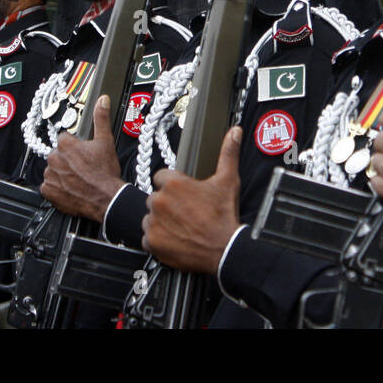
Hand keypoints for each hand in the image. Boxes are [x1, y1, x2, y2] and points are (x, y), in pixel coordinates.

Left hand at [40, 96, 125, 220]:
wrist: (106, 199)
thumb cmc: (105, 173)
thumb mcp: (106, 141)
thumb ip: (101, 118)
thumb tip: (102, 101)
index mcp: (65, 145)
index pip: (65, 139)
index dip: (75, 146)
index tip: (83, 152)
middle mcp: (54, 159)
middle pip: (58, 154)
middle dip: (68, 159)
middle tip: (82, 166)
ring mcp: (50, 176)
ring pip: (53, 169)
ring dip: (62, 173)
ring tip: (78, 178)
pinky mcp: (48, 191)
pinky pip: (48, 186)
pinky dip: (56, 187)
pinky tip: (70, 187)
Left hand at [141, 126, 241, 274]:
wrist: (224, 250)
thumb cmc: (224, 216)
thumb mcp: (228, 180)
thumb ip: (228, 153)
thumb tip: (235, 132)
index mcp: (174, 184)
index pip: (162, 177)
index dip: (173, 185)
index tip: (184, 193)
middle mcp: (160, 201)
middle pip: (156, 197)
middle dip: (167, 203)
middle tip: (185, 211)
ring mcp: (153, 222)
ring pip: (150, 216)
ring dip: (161, 220)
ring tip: (181, 225)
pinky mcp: (151, 241)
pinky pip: (147, 237)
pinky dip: (158, 238)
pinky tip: (174, 237)